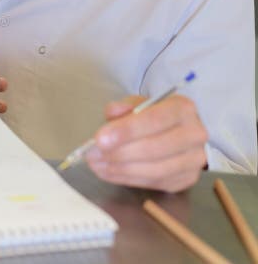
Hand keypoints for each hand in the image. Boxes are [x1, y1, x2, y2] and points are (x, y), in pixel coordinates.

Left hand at [86, 95, 207, 191]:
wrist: (174, 131)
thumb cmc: (152, 115)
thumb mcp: (137, 103)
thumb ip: (124, 106)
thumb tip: (113, 112)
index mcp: (183, 109)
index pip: (154, 120)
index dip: (126, 131)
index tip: (99, 139)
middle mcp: (194, 134)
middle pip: (154, 148)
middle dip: (119, 153)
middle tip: (92, 154)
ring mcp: (193, 160)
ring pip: (154, 170)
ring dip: (120, 169)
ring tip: (96, 164)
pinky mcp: (186, 179)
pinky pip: (153, 182)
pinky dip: (126, 179)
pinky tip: (108, 172)